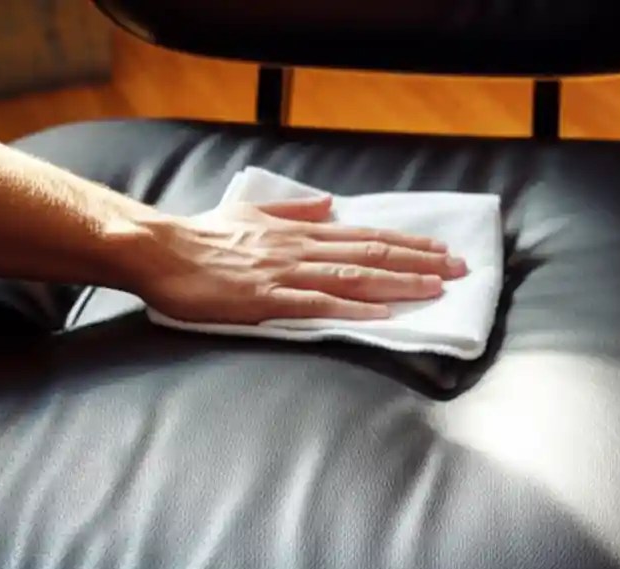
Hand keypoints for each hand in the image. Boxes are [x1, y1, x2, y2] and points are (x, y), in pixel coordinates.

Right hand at [122, 196, 467, 323]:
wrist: (161, 251)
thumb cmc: (202, 235)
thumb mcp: (252, 213)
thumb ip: (294, 211)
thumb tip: (329, 204)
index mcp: (300, 233)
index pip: (366, 236)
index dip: (407, 244)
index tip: (440, 249)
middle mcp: (302, 249)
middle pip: (372, 253)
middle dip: (419, 262)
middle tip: (459, 269)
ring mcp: (287, 273)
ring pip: (356, 276)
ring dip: (399, 282)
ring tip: (436, 289)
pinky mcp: (269, 299)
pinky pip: (320, 302)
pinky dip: (355, 306)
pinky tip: (384, 312)